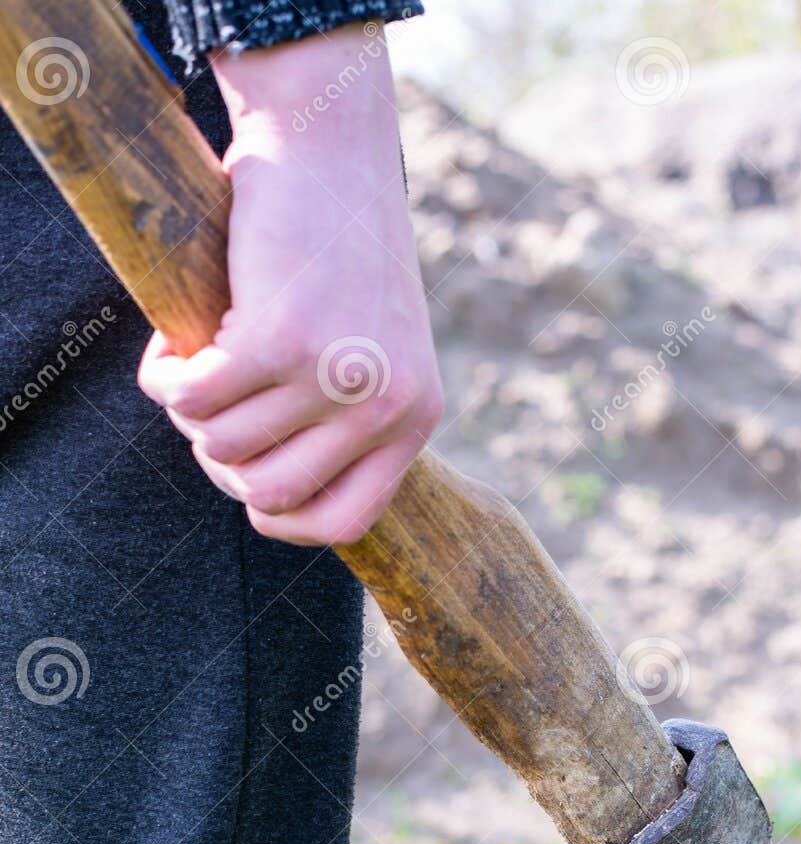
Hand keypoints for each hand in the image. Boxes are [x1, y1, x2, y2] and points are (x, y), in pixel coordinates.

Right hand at [138, 26, 441, 546]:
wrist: (329, 144)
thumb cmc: (338, 248)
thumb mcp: (372, 346)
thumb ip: (345, 419)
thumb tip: (267, 498)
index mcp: (416, 419)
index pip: (343, 523)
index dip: (281, 517)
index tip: (250, 485)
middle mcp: (386, 407)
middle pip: (266, 494)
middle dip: (218, 458)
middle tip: (210, 401)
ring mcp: (336, 376)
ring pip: (220, 446)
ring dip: (187, 407)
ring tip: (193, 356)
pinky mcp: (280, 338)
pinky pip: (193, 398)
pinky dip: (166, 373)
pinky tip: (173, 338)